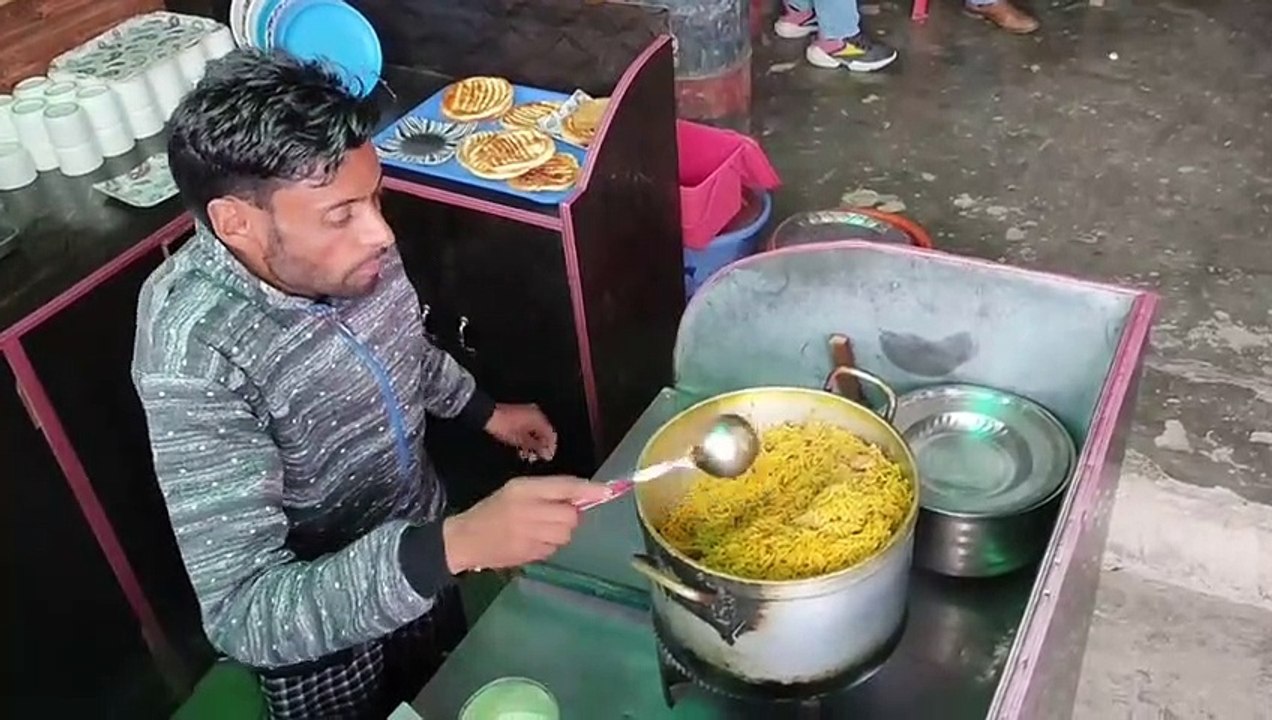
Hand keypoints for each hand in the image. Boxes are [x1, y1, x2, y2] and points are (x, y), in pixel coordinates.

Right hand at [442, 476, 612, 572]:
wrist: (466, 539)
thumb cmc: (493, 509)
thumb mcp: (516, 490)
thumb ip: (548, 490)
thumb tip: (583, 495)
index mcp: (524, 489)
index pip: (565, 487)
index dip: (590, 489)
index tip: (609, 491)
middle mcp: (529, 511)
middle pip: (571, 515)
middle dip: (569, 515)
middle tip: (553, 514)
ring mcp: (530, 535)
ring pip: (566, 534)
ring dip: (561, 531)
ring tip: (541, 527)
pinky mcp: (530, 555)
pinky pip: (555, 548)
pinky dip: (551, 544)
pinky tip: (533, 540)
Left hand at [485, 403, 557, 461]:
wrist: (488, 416)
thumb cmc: (505, 426)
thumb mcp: (522, 440)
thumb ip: (537, 447)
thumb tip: (547, 454)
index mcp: (538, 418)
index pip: (551, 434)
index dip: (551, 447)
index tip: (547, 457)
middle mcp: (536, 414)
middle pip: (545, 432)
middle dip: (542, 445)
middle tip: (538, 457)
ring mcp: (528, 413)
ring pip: (537, 430)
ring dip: (535, 442)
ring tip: (529, 454)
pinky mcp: (521, 414)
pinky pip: (530, 427)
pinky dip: (529, 437)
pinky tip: (524, 446)